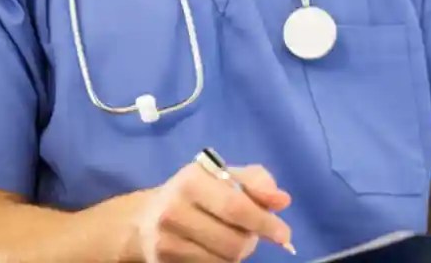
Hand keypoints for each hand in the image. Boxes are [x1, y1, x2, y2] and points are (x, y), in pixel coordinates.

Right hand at [133, 161, 293, 261]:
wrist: (146, 218)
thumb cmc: (198, 192)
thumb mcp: (225, 175)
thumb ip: (258, 182)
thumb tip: (282, 201)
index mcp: (192, 181)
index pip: (236, 207)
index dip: (265, 223)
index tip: (284, 235)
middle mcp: (174, 211)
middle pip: (233, 241)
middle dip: (251, 240)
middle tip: (250, 233)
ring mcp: (166, 241)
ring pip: (224, 261)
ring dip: (237, 253)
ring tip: (229, 238)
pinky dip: (221, 262)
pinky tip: (214, 249)